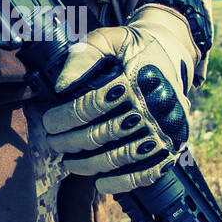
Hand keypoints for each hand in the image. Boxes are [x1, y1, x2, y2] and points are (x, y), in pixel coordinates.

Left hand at [41, 3, 197, 193]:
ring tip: (68, 162)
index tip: (47, 122)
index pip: (92, 105)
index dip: (64, 117)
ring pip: (121, 156)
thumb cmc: (133, 47)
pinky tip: (101, 183)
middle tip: (52, 141)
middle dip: (70, 141)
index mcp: (137, 79)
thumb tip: (60, 85)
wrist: (173, 53)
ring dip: (89, 164)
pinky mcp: (174, 146)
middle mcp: (155, 108)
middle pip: (103, 133)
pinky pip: (148, 172)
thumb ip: (84, 54)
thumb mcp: (109, 38)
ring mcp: (166, 130)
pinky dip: (123, 182)